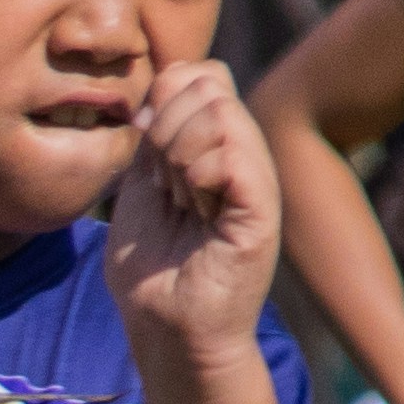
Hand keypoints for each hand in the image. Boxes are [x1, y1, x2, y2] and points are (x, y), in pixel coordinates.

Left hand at [101, 62, 289, 382]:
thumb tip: (165, 81)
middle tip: (164, 184)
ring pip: (219, 111)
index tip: (144, 149)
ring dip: (178, 154)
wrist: (167, 329)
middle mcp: (244, 155)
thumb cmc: (151, 267)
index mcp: (217, 146)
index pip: (202, 74)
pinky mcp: (263, 209)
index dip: (163, 97)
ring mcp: (257, 180)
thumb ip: (153, 131)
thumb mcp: (141, 183)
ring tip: (181, 201)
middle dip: (165, 127)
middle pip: (208, 84)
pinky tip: (195, 207)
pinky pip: (234, 151)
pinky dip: (199, 171)